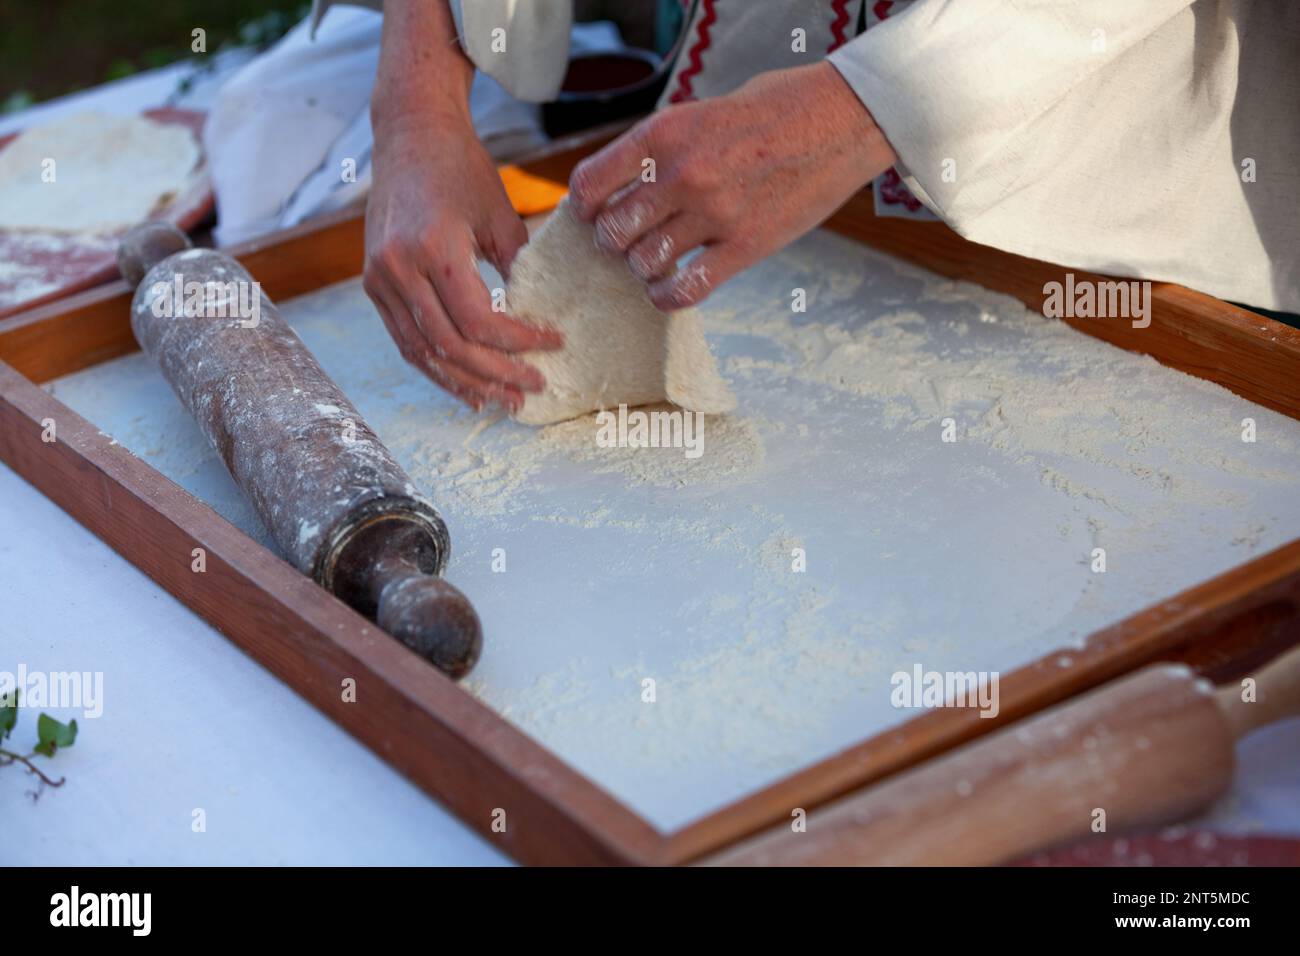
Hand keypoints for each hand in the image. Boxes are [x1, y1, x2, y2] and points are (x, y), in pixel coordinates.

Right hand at [363, 115, 562, 412]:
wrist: (410, 135)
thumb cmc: (462, 169)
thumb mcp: (500, 215)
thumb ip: (519, 269)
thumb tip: (538, 321)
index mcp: (432, 247)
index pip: (478, 321)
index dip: (518, 343)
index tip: (553, 345)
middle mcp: (398, 268)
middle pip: (450, 346)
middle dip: (497, 374)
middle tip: (534, 387)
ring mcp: (379, 279)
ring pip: (424, 354)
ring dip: (467, 383)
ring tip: (505, 400)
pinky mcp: (374, 286)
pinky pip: (407, 341)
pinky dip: (438, 369)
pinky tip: (468, 388)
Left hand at [568, 61, 896, 309]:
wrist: (840, 118)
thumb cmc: (772, 110)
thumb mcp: (700, 112)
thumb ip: (661, 150)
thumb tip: (623, 187)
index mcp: (664, 134)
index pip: (590, 185)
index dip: (584, 207)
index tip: (593, 214)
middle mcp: (682, 174)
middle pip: (613, 231)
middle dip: (614, 241)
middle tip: (628, 241)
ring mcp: (714, 213)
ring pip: (644, 262)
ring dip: (642, 267)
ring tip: (656, 259)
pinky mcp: (746, 245)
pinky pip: (687, 289)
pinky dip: (666, 297)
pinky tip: (666, 290)